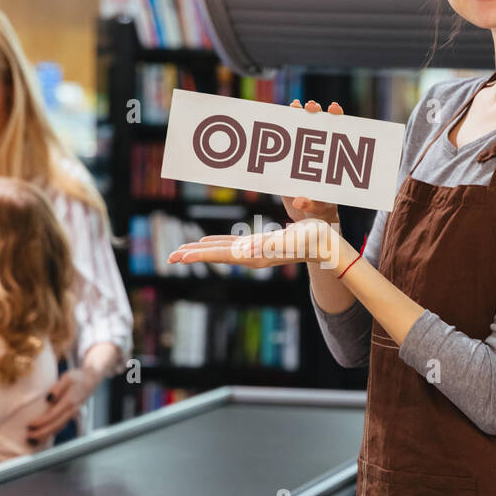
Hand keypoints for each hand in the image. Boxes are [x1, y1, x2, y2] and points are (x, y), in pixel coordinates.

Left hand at [25, 366, 99, 444]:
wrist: (90, 381)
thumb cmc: (77, 378)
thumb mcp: (67, 377)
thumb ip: (58, 387)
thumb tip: (49, 398)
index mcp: (70, 401)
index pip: (53, 414)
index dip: (42, 421)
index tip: (30, 425)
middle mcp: (72, 410)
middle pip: (56, 425)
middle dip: (42, 432)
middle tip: (28, 436)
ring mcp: (72, 415)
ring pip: (58, 428)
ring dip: (46, 435)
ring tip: (32, 438)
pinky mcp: (70, 416)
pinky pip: (60, 427)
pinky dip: (51, 433)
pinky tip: (42, 436)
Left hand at [167, 217, 352, 270]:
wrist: (326, 245)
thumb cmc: (313, 238)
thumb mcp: (294, 238)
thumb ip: (272, 244)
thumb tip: (247, 251)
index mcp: (257, 254)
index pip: (224, 256)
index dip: (202, 255)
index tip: (182, 256)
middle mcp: (252, 256)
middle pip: (217, 256)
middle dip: (193, 255)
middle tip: (169, 257)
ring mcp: (253, 253)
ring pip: (220, 252)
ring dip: (199, 252)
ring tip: (178, 253)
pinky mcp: (256, 247)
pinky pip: (229, 247)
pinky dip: (213, 245)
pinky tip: (203, 243)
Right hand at [283, 99, 342, 224]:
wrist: (307, 214)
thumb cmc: (320, 209)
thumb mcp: (318, 208)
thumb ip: (311, 203)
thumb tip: (300, 200)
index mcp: (332, 158)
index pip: (338, 133)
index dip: (337, 119)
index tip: (334, 109)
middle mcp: (318, 152)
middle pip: (318, 126)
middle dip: (315, 112)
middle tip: (311, 106)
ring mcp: (303, 154)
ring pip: (301, 130)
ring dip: (298, 116)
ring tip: (295, 106)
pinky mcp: (289, 161)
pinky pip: (285, 143)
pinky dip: (282, 131)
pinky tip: (278, 118)